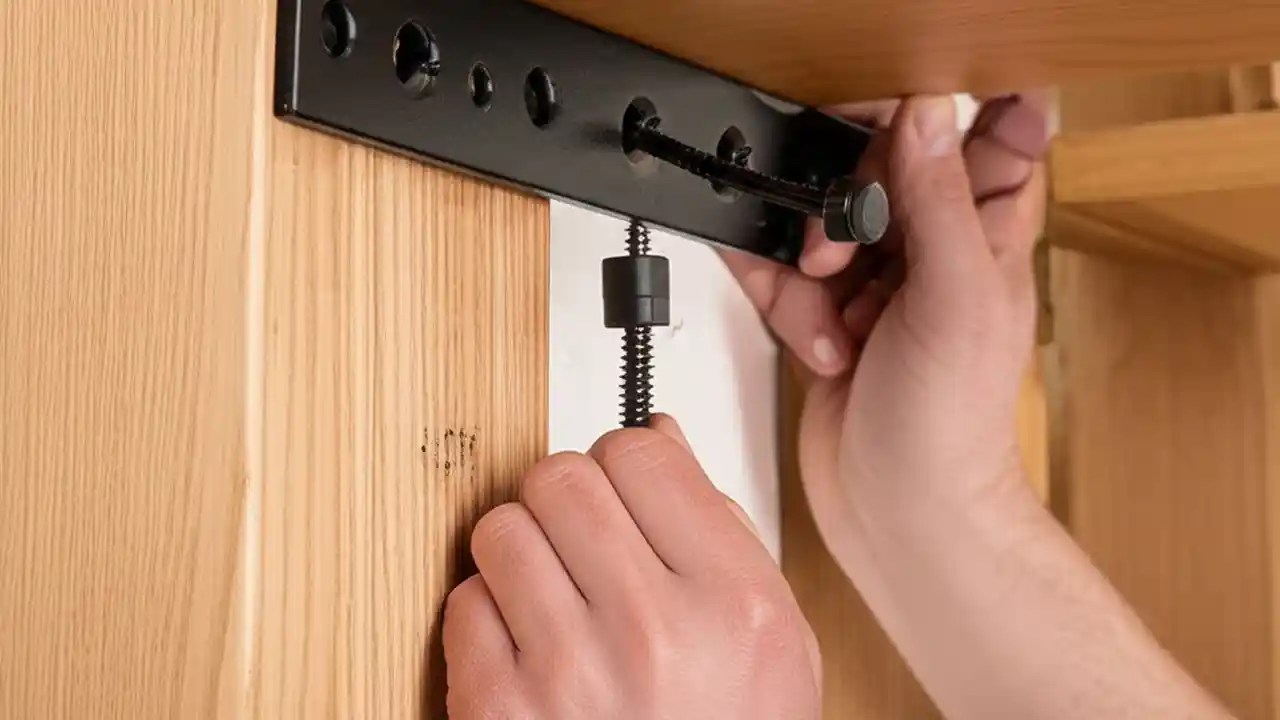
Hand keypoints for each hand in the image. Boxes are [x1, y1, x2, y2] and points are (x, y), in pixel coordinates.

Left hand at [443, 416, 821, 718]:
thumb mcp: (771, 633)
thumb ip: (720, 526)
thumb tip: (656, 437)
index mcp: (730, 601)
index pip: (640, 454)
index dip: (628, 463)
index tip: (627, 491)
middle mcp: (649, 631)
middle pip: (561, 476)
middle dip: (569, 496)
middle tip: (585, 536)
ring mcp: (566, 672)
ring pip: (500, 527)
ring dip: (524, 549)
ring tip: (556, 591)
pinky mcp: (498, 711)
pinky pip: (463, 601)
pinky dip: (490, 614)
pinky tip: (530, 645)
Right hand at [724, 94, 1050, 522]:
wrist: (898, 511)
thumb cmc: (953, 426)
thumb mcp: (955, 296)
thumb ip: (938, 198)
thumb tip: (924, 111)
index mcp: (986, 231)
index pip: (971, 133)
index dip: (929, 121)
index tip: (885, 140)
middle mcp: (931, 249)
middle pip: (871, 171)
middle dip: (839, 208)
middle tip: (837, 250)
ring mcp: (875, 284)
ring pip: (816, 222)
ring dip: (805, 269)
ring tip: (830, 320)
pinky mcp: (824, 315)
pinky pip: (781, 272)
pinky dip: (781, 302)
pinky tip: (813, 342)